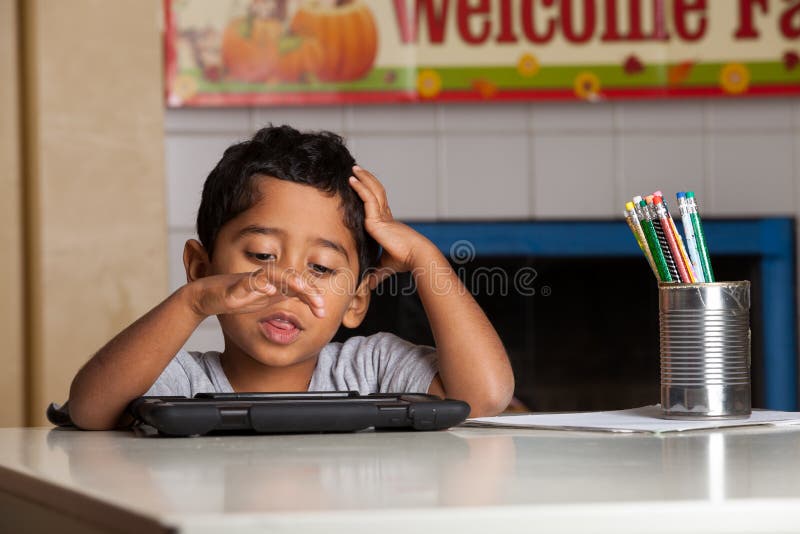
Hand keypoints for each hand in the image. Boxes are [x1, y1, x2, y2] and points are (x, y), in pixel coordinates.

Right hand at [186, 267, 325, 318]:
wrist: (206, 297)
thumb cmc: (238, 297)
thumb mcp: (266, 301)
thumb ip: (285, 297)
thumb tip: (308, 299)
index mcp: (275, 284)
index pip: (298, 286)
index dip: (313, 296)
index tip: (323, 311)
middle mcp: (266, 279)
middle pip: (292, 277)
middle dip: (308, 289)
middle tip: (321, 304)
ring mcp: (251, 280)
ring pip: (274, 275)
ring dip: (290, 281)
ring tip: (303, 289)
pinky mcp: (235, 285)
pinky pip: (249, 282)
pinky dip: (260, 285)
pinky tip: (270, 291)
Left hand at [349, 166, 436, 288]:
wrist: (416, 257)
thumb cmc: (405, 261)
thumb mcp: (385, 267)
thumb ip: (376, 273)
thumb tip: (368, 286)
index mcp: (388, 224)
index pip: (378, 205)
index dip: (371, 194)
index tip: (363, 187)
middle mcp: (386, 216)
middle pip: (376, 192)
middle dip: (367, 180)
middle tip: (357, 171)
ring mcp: (383, 215)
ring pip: (373, 191)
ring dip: (364, 178)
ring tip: (354, 169)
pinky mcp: (378, 218)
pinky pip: (368, 198)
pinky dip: (360, 188)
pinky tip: (352, 180)